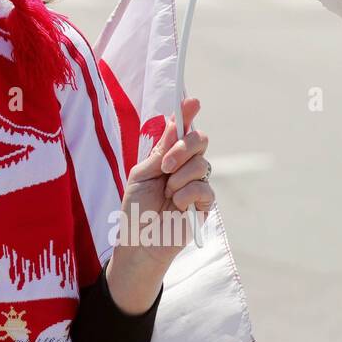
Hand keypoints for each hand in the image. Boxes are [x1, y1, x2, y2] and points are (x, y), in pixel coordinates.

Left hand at [107, 97, 213, 311]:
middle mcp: (185, 166)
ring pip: (202, 164)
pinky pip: (205, 187)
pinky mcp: (205, 203)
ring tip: (166, 194)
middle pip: (199, 140)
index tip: (192, 101)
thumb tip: (174, 121)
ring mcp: (196, 184)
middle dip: (184, 148)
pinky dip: (187, 194)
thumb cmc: (136, 208)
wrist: (139, 240)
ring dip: (180, 178)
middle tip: (166, 166)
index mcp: (168, 156)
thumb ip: (161, 150)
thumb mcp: (142, 174)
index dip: (187, 114)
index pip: (182, 130)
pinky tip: (175, 205)